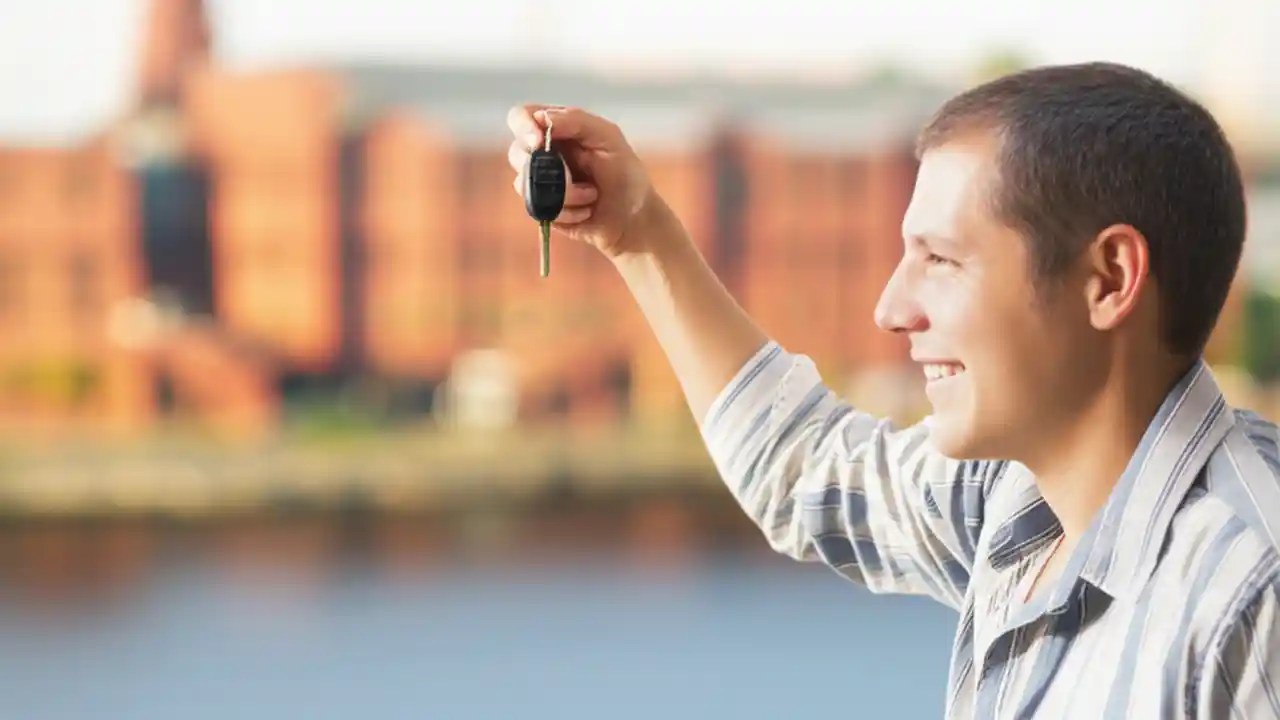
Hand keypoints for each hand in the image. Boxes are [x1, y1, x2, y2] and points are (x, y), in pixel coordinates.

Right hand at [506, 104, 666, 259]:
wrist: (633, 220)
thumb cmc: (625, 174)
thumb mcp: (609, 138)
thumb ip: (577, 121)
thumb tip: (540, 117)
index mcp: (558, 128)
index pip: (521, 116)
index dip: (523, 127)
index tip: (538, 142)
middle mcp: (543, 152)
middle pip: (516, 152)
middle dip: (546, 170)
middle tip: (573, 178)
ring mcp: (539, 181)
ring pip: (524, 184)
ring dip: (564, 194)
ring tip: (591, 195)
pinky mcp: (541, 207)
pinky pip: (536, 209)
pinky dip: (565, 212)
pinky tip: (585, 211)